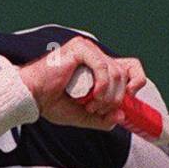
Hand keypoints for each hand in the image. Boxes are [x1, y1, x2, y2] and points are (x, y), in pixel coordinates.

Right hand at [19, 36, 145, 130]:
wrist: (32, 98)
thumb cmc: (52, 103)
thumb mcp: (83, 116)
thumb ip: (102, 118)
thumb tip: (121, 117)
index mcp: (98, 67)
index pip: (130, 66)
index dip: (136, 80)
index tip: (130, 97)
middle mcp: (95, 55)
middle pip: (124, 74)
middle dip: (116, 98)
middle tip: (98, 110)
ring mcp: (88, 50)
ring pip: (115, 72)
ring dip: (107, 96)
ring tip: (90, 107)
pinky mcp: (79, 49)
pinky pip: (102, 67)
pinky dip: (102, 86)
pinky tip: (92, 97)